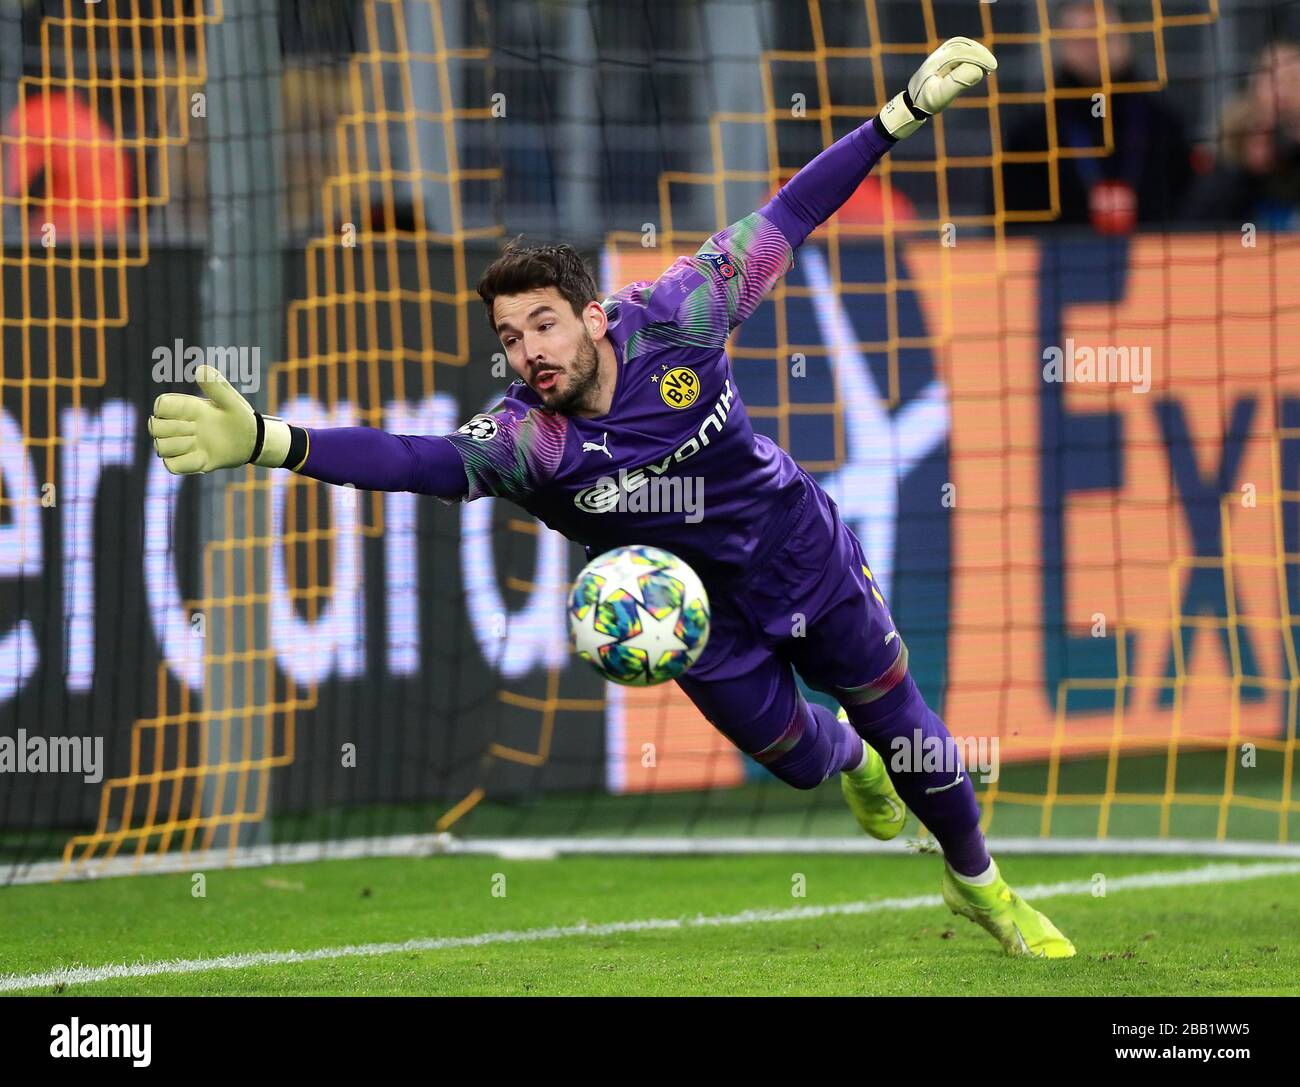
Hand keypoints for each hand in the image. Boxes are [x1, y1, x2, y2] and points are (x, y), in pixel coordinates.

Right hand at [148, 364, 286, 473]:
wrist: (252, 441)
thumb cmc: (240, 417)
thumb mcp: (231, 401)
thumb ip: (216, 386)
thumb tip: (200, 369)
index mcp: (186, 407)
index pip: (160, 406)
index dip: (167, 409)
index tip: (190, 412)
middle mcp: (180, 425)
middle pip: (154, 427)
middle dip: (175, 428)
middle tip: (197, 429)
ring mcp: (183, 445)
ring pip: (160, 448)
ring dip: (181, 446)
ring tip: (200, 442)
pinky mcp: (189, 463)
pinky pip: (172, 466)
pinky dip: (185, 462)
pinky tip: (202, 457)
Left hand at [877, 37, 997, 139]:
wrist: (912, 103)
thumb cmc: (926, 101)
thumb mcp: (940, 96)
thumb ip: (958, 82)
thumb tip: (977, 70)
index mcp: (936, 62)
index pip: (961, 52)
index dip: (978, 57)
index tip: (990, 66)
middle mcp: (937, 55)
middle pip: (962, 46)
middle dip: (979, 54)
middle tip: (992, 65)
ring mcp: (939, 55)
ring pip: (961, 46)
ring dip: (976, 53)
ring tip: (987, 63)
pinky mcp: (942, 59)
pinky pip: (958, 51)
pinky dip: (970, 54)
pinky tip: (978, 63)